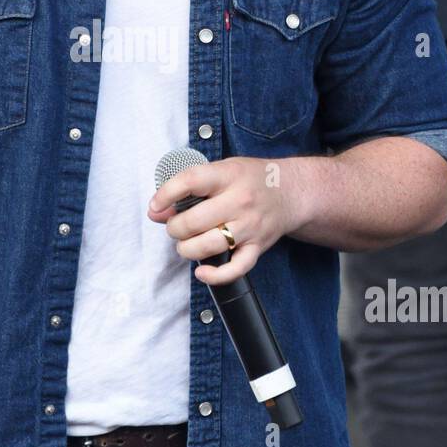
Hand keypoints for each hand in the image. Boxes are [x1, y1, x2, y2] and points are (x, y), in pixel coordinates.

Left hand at [146, 155, 309, 285]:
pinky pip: (235, 269)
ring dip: (187, 249)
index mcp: (228, 176)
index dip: (166, 195)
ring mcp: (250, 226)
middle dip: (174, 228)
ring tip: (186, 243)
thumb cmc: (250, 179)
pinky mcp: (257, 248)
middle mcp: (240, 201)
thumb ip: (189, 187)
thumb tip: (156, 211)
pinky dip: (215, 276)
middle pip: (194, 221)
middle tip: (176, 227)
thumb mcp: (221, 170)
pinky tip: (202, 272)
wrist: (290, 192)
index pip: (190, 182)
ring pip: (208, 246)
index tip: (155, 206)